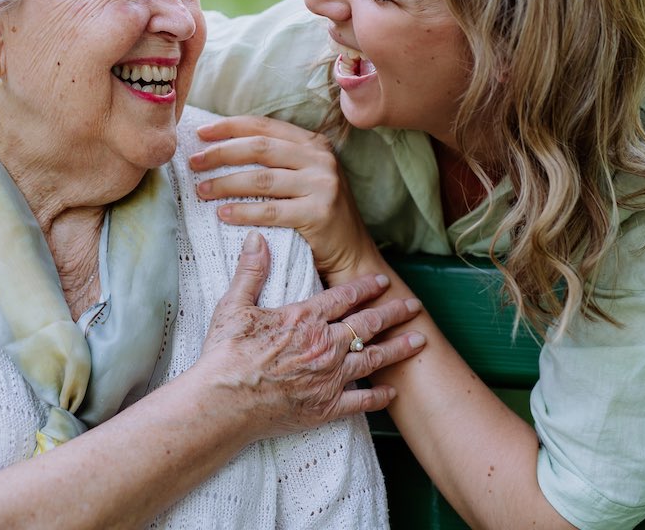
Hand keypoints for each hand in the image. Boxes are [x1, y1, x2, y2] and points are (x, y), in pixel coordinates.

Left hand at [191, 116, 375, 280]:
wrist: (352, 252)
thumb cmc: (317, 212)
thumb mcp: (305, 175)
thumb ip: (277, 159)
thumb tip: (223, 147)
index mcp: (314, 143)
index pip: (265, 126)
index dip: (230, 127)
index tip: (201, 133)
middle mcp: (320, 159)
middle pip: (260, 148)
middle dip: (221, 153)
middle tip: (194, 162)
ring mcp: (322, 185)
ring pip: (261, 179)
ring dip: (225, 184)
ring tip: (201, 190)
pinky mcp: (318, 212)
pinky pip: (269, 210)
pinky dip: (242, 212)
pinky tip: (222, 214)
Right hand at [195, 231, 424, 440]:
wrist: (225, 403)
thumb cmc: (227, 355)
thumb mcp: (234, 305)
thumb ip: (250, 271)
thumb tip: (257, 238)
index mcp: (305, 318)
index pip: (344, 296)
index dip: (365, 286)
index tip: (382, 280)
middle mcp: (325, 345)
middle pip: (367, 324)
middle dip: (393, 312)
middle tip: (413, 305)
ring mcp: (329, 377)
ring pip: (373, 359)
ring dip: (398, 348)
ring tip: (419, 341)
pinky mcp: (326, 407)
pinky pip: (361, 401)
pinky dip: (380, 396)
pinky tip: (393, 391)